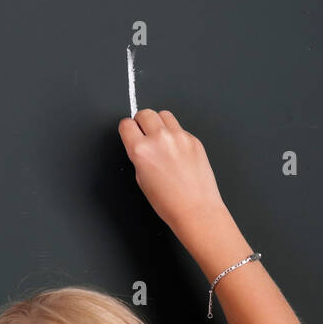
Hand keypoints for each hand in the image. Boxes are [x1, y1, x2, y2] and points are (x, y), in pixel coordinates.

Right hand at [118, 109, 226, 244]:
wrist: (196, 210)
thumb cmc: (169, 203)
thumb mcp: (142, 181)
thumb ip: (139, 157)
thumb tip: (140, 144)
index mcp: (141, 150)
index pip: (126, 124)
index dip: (128, 130)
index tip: (131, 134)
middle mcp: (159, 139)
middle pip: (144, 113)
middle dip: (142, 123)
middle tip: (145, 136)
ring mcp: (179, 136)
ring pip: (163, 114)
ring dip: (159, 123)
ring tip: (162, 141)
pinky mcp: (193, 139)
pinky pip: (180, 128)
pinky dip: (176, 135)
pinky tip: (178, 153)